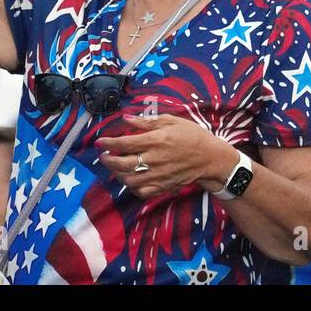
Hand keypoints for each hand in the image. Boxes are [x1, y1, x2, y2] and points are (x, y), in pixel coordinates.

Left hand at [96, 113, 236, 198]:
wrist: (211, 158)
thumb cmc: (192, 136)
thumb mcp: (172, 121)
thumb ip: (147, 121)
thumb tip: (127, 118)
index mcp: (156, 140)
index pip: (125, 143)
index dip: (109, 143)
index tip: (100, 142)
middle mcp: (155, 159)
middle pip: (123, 163)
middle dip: (108, 160)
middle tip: (103, 156)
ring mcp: (158, 175)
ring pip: (129, 179)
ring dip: (117, 174)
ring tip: (115, 167)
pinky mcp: (163, 186)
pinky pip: (141, 191)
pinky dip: (131, 187)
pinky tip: (129, 179)